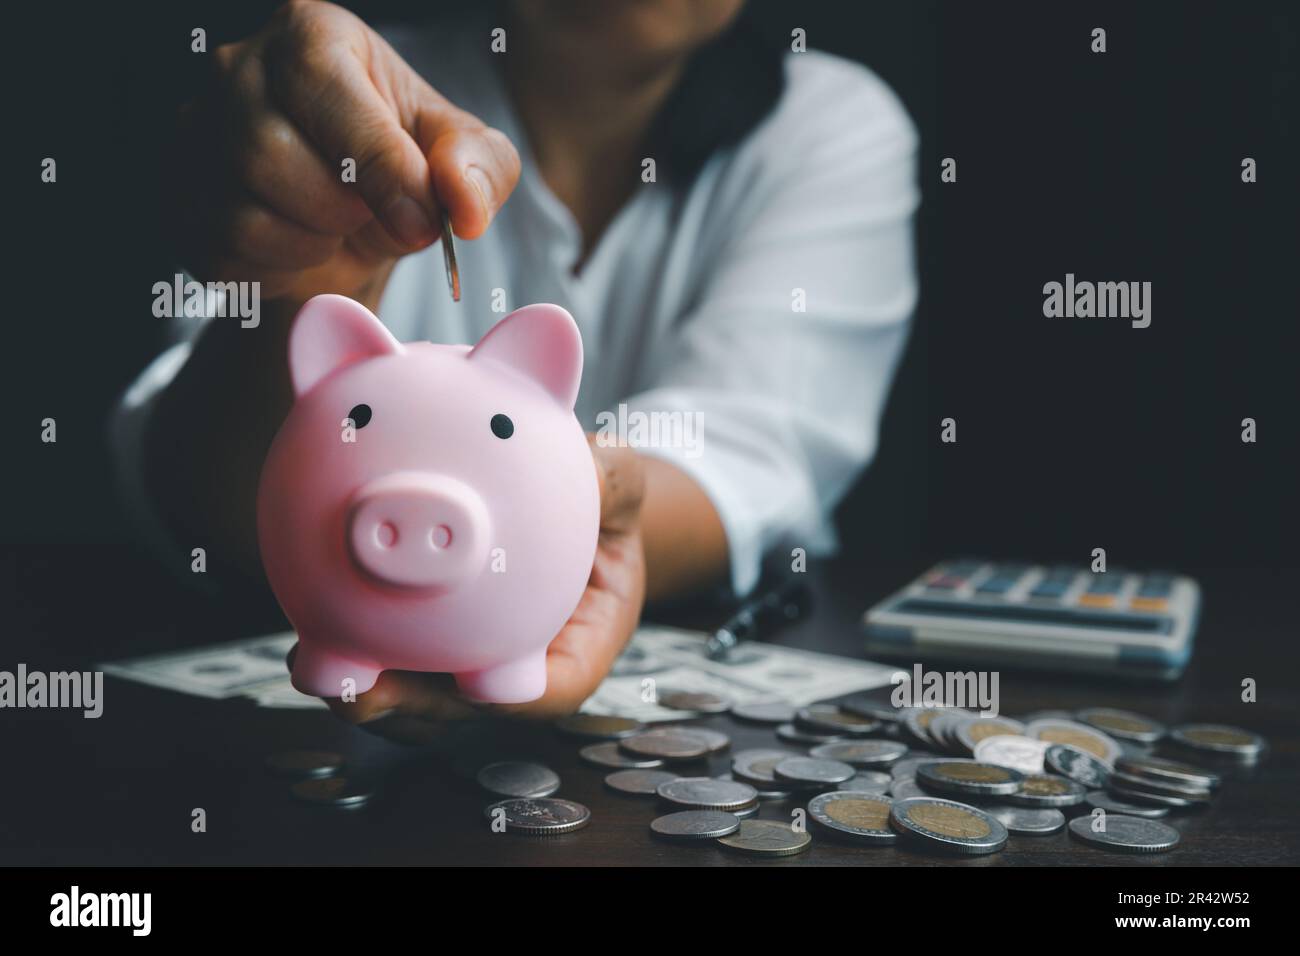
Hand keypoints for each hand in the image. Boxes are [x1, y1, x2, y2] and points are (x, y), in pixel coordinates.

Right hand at [170, 0, 519, 305]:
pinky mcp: (180, 201)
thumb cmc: (402, 167)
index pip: (327, 94)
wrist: (352, 220)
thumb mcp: (460, 155)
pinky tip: (302, 245)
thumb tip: (466, 204)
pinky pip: (223, 255)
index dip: (381, 169)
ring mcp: (194, 135)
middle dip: (342, 210)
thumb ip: (480, 167)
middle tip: (373, 214)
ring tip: (338, 224)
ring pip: (240, 213)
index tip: (423, 218)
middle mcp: (237, 71)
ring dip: (313, 242)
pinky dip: (280, 269)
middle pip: (266, 155)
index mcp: (311, 37)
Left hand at [308, 439, 646, 739]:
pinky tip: (308, 613)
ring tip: (314, 661)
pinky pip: (387, 657)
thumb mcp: (620, 485)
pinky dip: (348, 644)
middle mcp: (517, 666)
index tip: (482, 690)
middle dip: (411, 711)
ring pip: (413, 698)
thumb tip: (592, 459)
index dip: (514, 701)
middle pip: (463, 710)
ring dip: (364, 691)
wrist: (570, 510)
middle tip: (363, 689)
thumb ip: (609, 480)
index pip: (552, 689)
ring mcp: (467, 663)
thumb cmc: (600, 504)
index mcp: (577, 645)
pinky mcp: (427, 648)